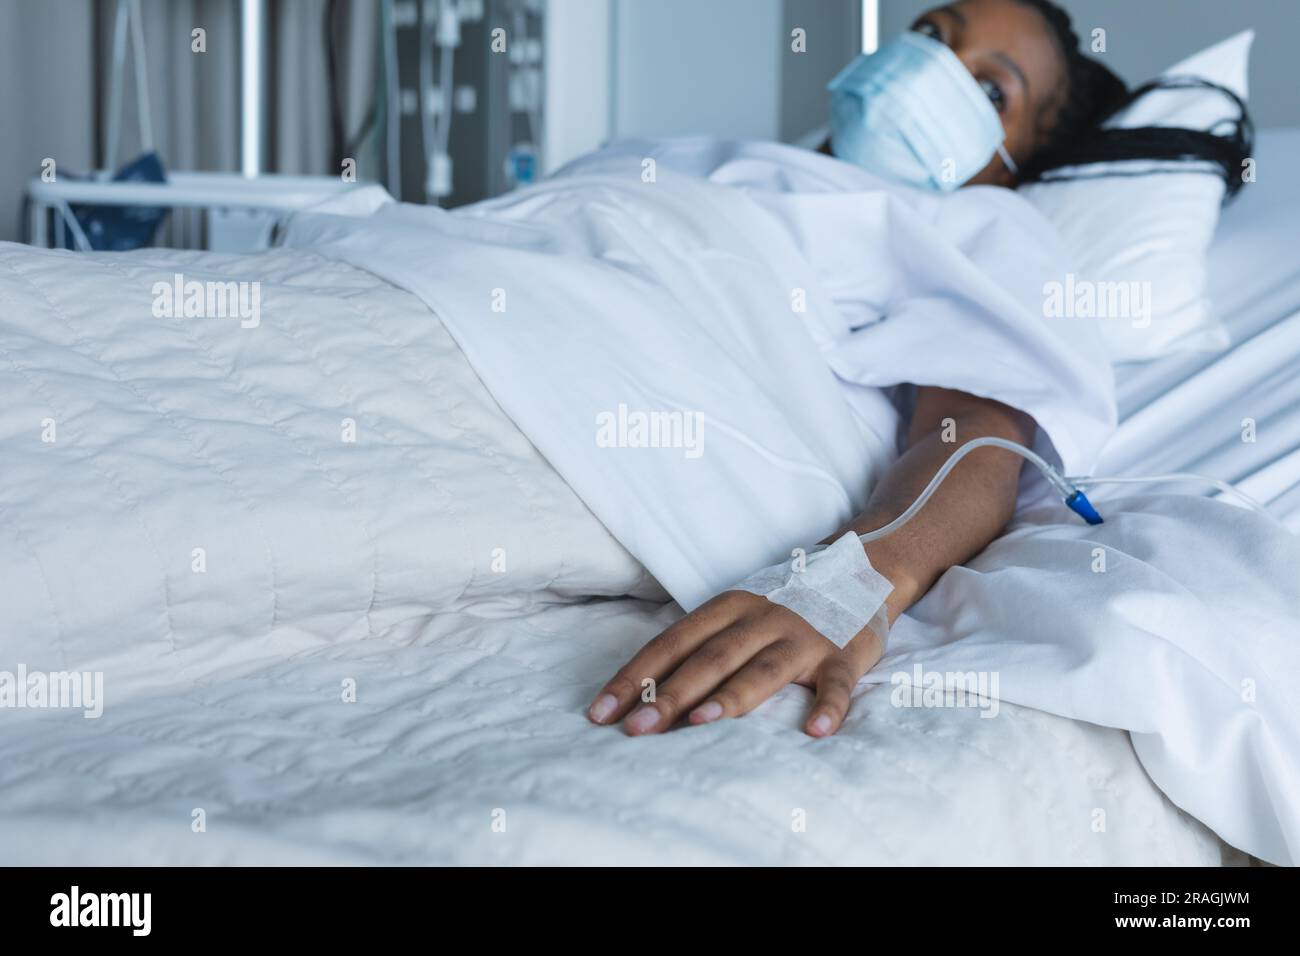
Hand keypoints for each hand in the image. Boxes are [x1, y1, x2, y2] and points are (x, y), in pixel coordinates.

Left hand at [587, 590, 885, 736]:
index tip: (601, 711)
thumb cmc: (783, 607)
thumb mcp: (738, 614)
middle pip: (710, 658)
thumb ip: (701, 647)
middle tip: (637, 728)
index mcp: (728, 607)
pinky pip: (836, 685)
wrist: (862, 572)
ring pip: (763, 669)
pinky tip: (815, 732)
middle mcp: (761, 618)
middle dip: (670, 695)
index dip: (635, 677)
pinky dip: (828, 707)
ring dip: (733, 696)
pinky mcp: (843, 656)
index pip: (671, 643)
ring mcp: (803, 637)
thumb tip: (642, 695)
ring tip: (702, 723)